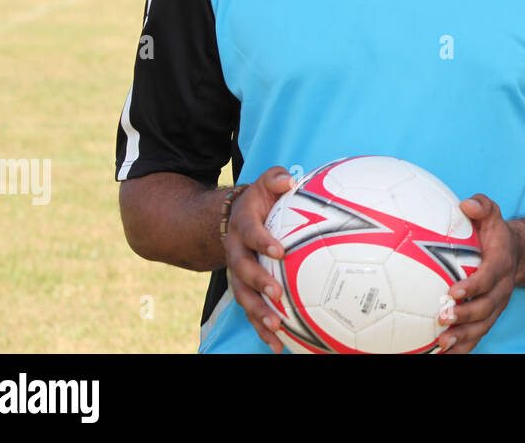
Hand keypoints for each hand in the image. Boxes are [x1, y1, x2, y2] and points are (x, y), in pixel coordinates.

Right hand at [223, 166, 294, 353]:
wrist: (234, 219)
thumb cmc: (261, 200)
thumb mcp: (265, 183)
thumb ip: (276, 177)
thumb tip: (289, 178)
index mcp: (243, 227)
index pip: (251, 234)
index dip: (263, 241)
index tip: (279, 251)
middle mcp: (236, 253)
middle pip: (242, 271)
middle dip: (258, 283)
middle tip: (276, 293)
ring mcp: (238, 275)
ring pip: (244, 297)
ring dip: (258, 313)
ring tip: (277, 327)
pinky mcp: (246, 290)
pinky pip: (252, 312)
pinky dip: (263, 330)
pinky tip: (279, 346)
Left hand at [437, 194, 520, 353]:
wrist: (514, 254)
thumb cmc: (494, 233)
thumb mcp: (492, 213)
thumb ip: (482, 206)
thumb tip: (466, 204)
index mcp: (500, 265)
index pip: (489, 277)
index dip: (473, 286)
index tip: (453, 291)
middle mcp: (501, 289)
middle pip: (486, 307)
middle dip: (466, 315)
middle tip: (443, 317)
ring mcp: (495, 306)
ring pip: (483, 326)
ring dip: (463, 336)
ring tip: (442, 343)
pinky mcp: (488, 318)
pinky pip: (476, 336)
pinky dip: (461, 347)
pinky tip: (440, 353)